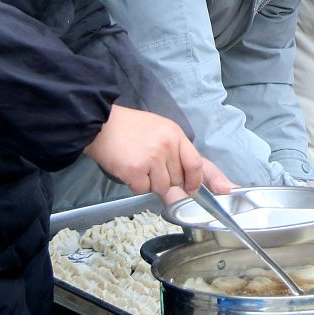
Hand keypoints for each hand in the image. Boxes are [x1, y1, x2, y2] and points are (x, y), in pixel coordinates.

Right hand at [84, 105, 234, 202]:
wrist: (101, 123)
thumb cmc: (131, 128)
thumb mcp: (161, 130)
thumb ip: (176, 153)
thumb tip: (190, 184)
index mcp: (176, 135)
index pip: (198, 163)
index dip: (206, 180)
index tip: (212, 190)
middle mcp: (168, 146)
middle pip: (179, 180)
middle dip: (168, 180)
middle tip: (151, 166)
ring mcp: (152, 158)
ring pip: (162, 188)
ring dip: (150, 183)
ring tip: (138, 165)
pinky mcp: (136, 170)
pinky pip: (143, 190)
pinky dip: (136, 185)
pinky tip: (129, 169)